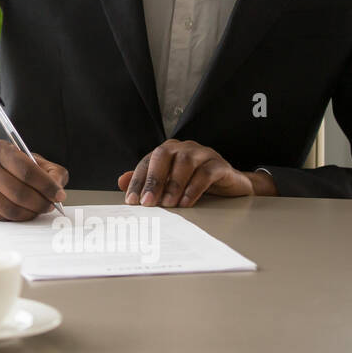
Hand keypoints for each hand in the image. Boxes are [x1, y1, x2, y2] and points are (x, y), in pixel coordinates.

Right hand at [0, 140, 67, 220]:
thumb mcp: (20, 156)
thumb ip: (46, 168)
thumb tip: (59, 187)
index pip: (27, 171)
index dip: (47, 186)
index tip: (59, 195)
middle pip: (20, 193)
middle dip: (41, 203)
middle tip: (50, 206)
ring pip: (10, 209)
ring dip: (30, 213)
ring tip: (37, 210)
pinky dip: (15, 218)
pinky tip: (21, 212)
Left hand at [117, 139, 268, 207]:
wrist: (230, 184)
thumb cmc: (195, 182)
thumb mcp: (169, 183)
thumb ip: (146, 181)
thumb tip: (121, 182)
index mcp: (168, 150)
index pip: (147, 162)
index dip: (137, 181)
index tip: (131, 200)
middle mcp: (184, 147)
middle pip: (163, 156)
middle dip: (153, 180)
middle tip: (148, 202)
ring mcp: (203, 153)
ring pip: (185, 163)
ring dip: (173, 185)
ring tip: (168, 205)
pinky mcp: (219, 165)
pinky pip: (206, 173)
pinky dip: (194, 189)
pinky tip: (186, 203)